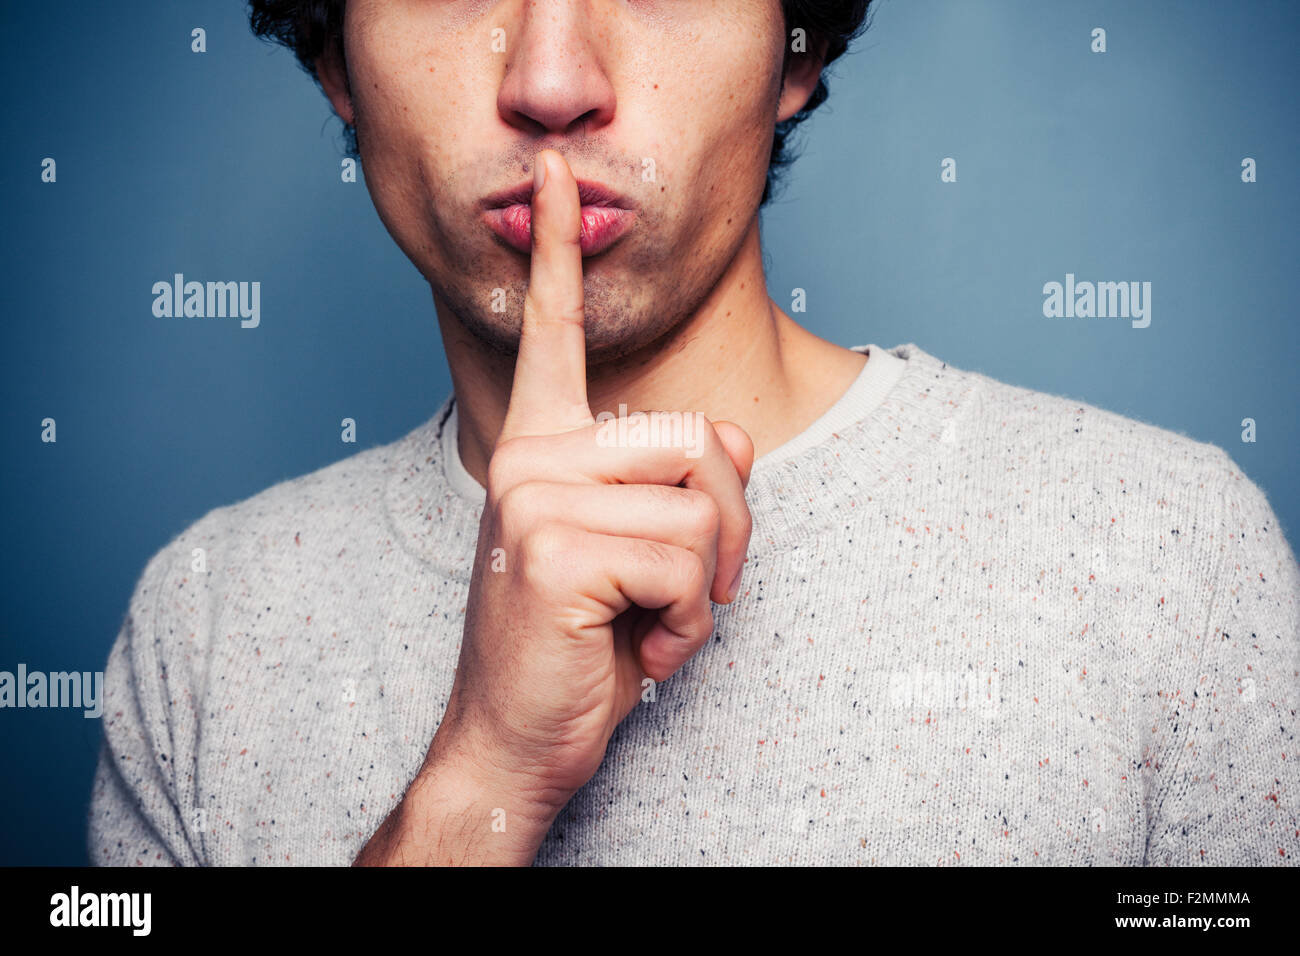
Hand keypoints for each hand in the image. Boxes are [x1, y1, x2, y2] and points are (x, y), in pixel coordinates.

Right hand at [356, 149, 752, 864]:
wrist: (514, 739)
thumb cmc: (577, 643)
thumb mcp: (636, 552)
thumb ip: (676, 480)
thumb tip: (739, 432)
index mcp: (540, 446)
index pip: (554, 335)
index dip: (559, 253)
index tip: (555, 177)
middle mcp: (530, 455)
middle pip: (702, 439)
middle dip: (731, 529)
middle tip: (699, 592)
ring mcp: (536, 497)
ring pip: (702, 507)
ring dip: (707, 588)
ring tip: (657, 626)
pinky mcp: (555, 548)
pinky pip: (686, 562)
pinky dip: (690, 623)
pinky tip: (642, 651)